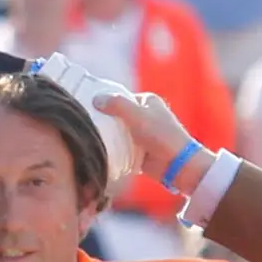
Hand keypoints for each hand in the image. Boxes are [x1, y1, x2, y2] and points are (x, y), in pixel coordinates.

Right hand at [93, 91, 213, 190]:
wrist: (176, 164)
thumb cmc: (160, 134)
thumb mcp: (137, 114)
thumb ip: (117, 104)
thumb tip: (96, 98)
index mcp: (147, 101)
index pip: (121, 98)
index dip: (106, 101)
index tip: (88, 106)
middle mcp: (145, 116)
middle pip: (118, 116)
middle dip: (104, 120)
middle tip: (85, 122)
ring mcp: (142, 135)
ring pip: (119, 133)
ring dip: (108, 136)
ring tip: (89, 137)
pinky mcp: (139, 151)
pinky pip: (121, 148)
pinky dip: (113, 150)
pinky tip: (99, 150)